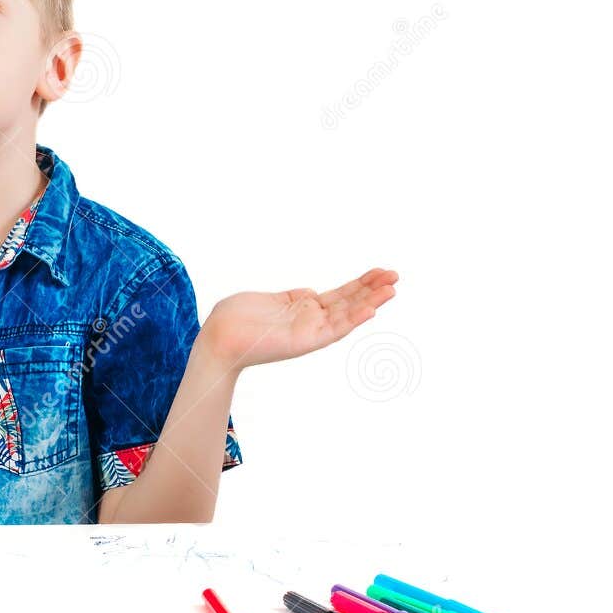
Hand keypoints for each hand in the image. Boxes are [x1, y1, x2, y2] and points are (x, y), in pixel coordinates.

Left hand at [200, 267, 398, 370]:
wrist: (217, 337)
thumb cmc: (233, 318)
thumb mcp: (269, 300)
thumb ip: (293, 297)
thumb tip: (312, 292)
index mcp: (302, 308)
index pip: (339, 295)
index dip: (360, 284)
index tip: (379, 271)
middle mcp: (310, 321)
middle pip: (348, 302)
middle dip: (372, 288)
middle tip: (395, 275)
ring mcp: (309, 331)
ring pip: (347, 315)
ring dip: (371, 302)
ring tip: (393, 288)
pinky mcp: (305, 341)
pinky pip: (334, 330)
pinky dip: (353, 319)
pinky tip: (371, 309)